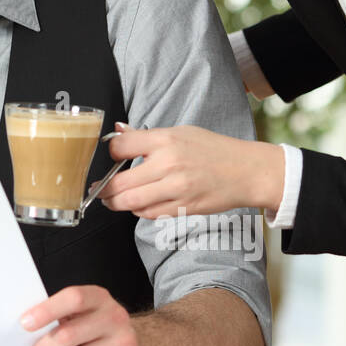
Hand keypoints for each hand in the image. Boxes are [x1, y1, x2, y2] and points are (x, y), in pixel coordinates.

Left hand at [20, 285, 144, 345]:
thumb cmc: (98, 331)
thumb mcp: (83, 314)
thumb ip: (60, 314)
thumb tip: (27, 323)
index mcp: (100, 299)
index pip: (73, 298)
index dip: (46, 310)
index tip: (26, 323)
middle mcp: (116, 318)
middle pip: (67, 334)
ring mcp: (125, 345)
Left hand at [97, 124, 283, 216]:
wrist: (246, 171)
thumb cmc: (214, 150)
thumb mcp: (181, 132)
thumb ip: (148, 136)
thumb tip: (118, 132)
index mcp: (166, 140)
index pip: (120, 147)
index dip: (110, 154)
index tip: (110, 158)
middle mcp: (169, 164)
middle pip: (120, 182)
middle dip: (104, 188)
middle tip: (98, 189)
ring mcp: (176, 188)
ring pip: (131, 202)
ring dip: (116, 203)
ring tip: (111, 200)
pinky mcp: (183, 207)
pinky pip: (150, 214)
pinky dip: (139, 211)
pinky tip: (138, 204)